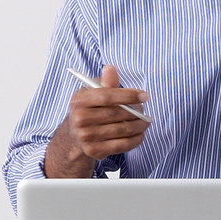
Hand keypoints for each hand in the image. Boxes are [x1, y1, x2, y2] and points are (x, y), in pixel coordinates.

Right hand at [43, 64, 151, 178]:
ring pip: (122, 129)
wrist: (75, 136)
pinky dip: (135, 140)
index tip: (144, 96)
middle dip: (136, 112)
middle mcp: (80, 119)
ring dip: (139, 126)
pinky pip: (121, 145)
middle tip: (145, 111)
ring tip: (145, 122)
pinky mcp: (94, 151)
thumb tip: (110, 69)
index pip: (107, 96)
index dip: (128, 95)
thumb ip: (105, 82)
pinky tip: (140, 134)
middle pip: (116, 114)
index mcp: (80, 101)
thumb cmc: (89, 109)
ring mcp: (86, 137)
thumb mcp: (93, 92)